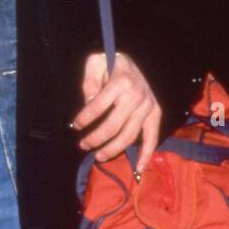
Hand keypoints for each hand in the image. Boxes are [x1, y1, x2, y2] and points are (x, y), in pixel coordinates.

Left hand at [70, 51, 161, 173]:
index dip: (84, 118)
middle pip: (113, 125)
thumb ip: (89, 82)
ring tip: (98, 156)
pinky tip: (138, 168)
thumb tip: (89, 103)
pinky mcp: (155, 113)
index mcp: (121, 82)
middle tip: (82, 145)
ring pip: (129, 135)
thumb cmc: (109, 61)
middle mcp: (137, 95)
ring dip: (113, 149)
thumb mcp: (94, 62)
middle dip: (95, 138)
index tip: (74, 125)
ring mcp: (148, 106)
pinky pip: (152, 136)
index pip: (97, 106)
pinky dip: (146, 153)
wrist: (129, 59)